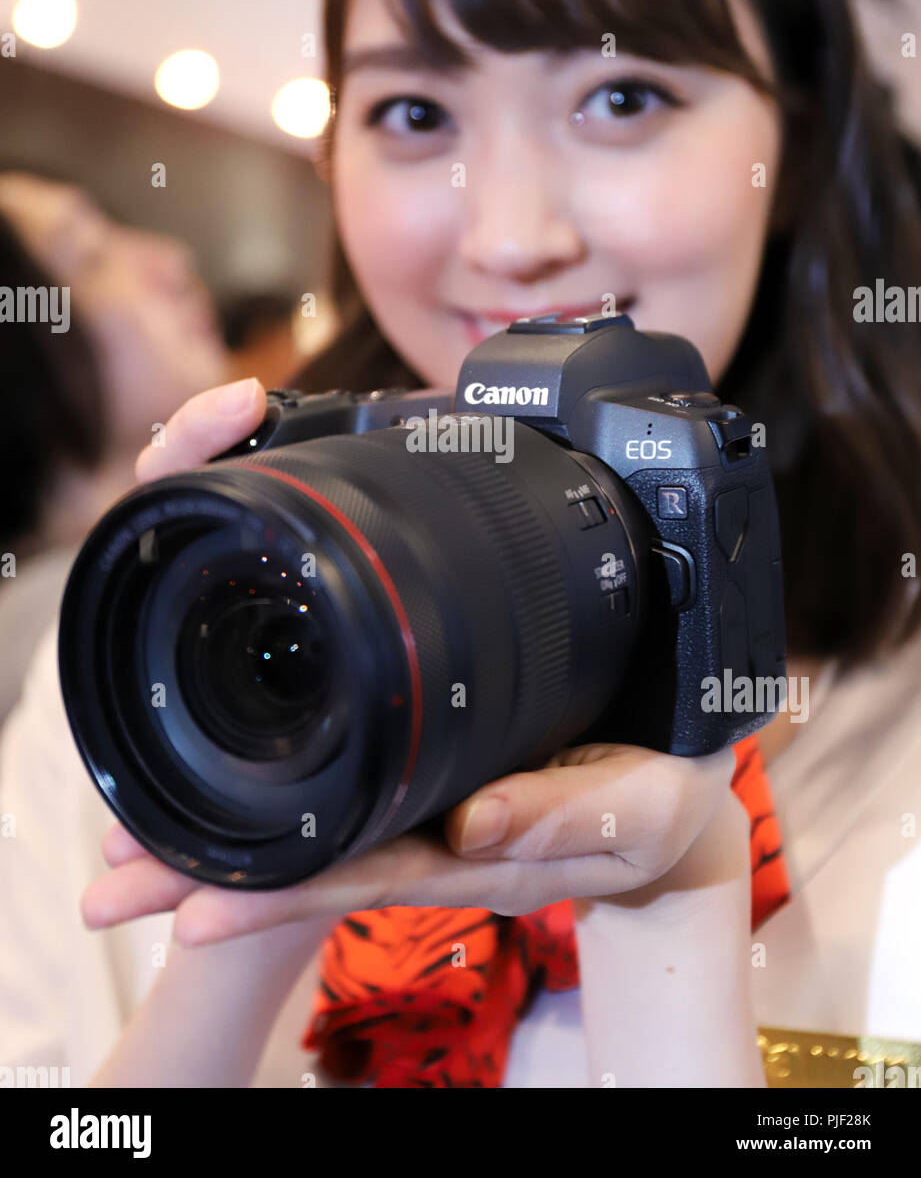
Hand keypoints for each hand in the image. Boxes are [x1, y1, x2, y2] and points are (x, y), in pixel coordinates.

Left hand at [82, 378, 736, 945]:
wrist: (672, 803)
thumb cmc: (662, 804)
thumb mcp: (633, 809)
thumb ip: (563, 817)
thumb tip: (477, 823)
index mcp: (483, 858)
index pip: (363, 880)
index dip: (277, 895)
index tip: (193, 907)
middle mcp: (442, 850)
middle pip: (310, 870)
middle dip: (214, 883)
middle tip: (116, 889)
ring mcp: (432, 825)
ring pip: (317, 844)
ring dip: (227, 853)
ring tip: (136, 861)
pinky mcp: (434, 792)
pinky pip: (347, 812)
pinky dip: (282, 819)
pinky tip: (229, 813)